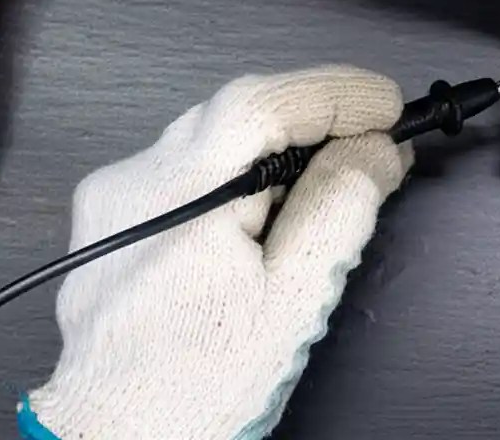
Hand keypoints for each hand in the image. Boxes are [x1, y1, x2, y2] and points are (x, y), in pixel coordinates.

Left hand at [22, 67, 411, 438]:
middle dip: (314, 119)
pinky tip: (270, 211)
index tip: (386, 104)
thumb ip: (341, 208)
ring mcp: (116, 194)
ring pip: (216, 136)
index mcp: (177, 197)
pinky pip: (191, 164)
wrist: (122, 433)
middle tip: (373, 143)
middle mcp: (134, 182)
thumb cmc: (194, 385)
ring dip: (280, 148)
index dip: (335, 92)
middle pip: (239, 113)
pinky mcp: (113, 212)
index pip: (263, 102)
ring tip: (326, 186)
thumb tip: (375, 150)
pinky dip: (242, 172)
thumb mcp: (294, 297)